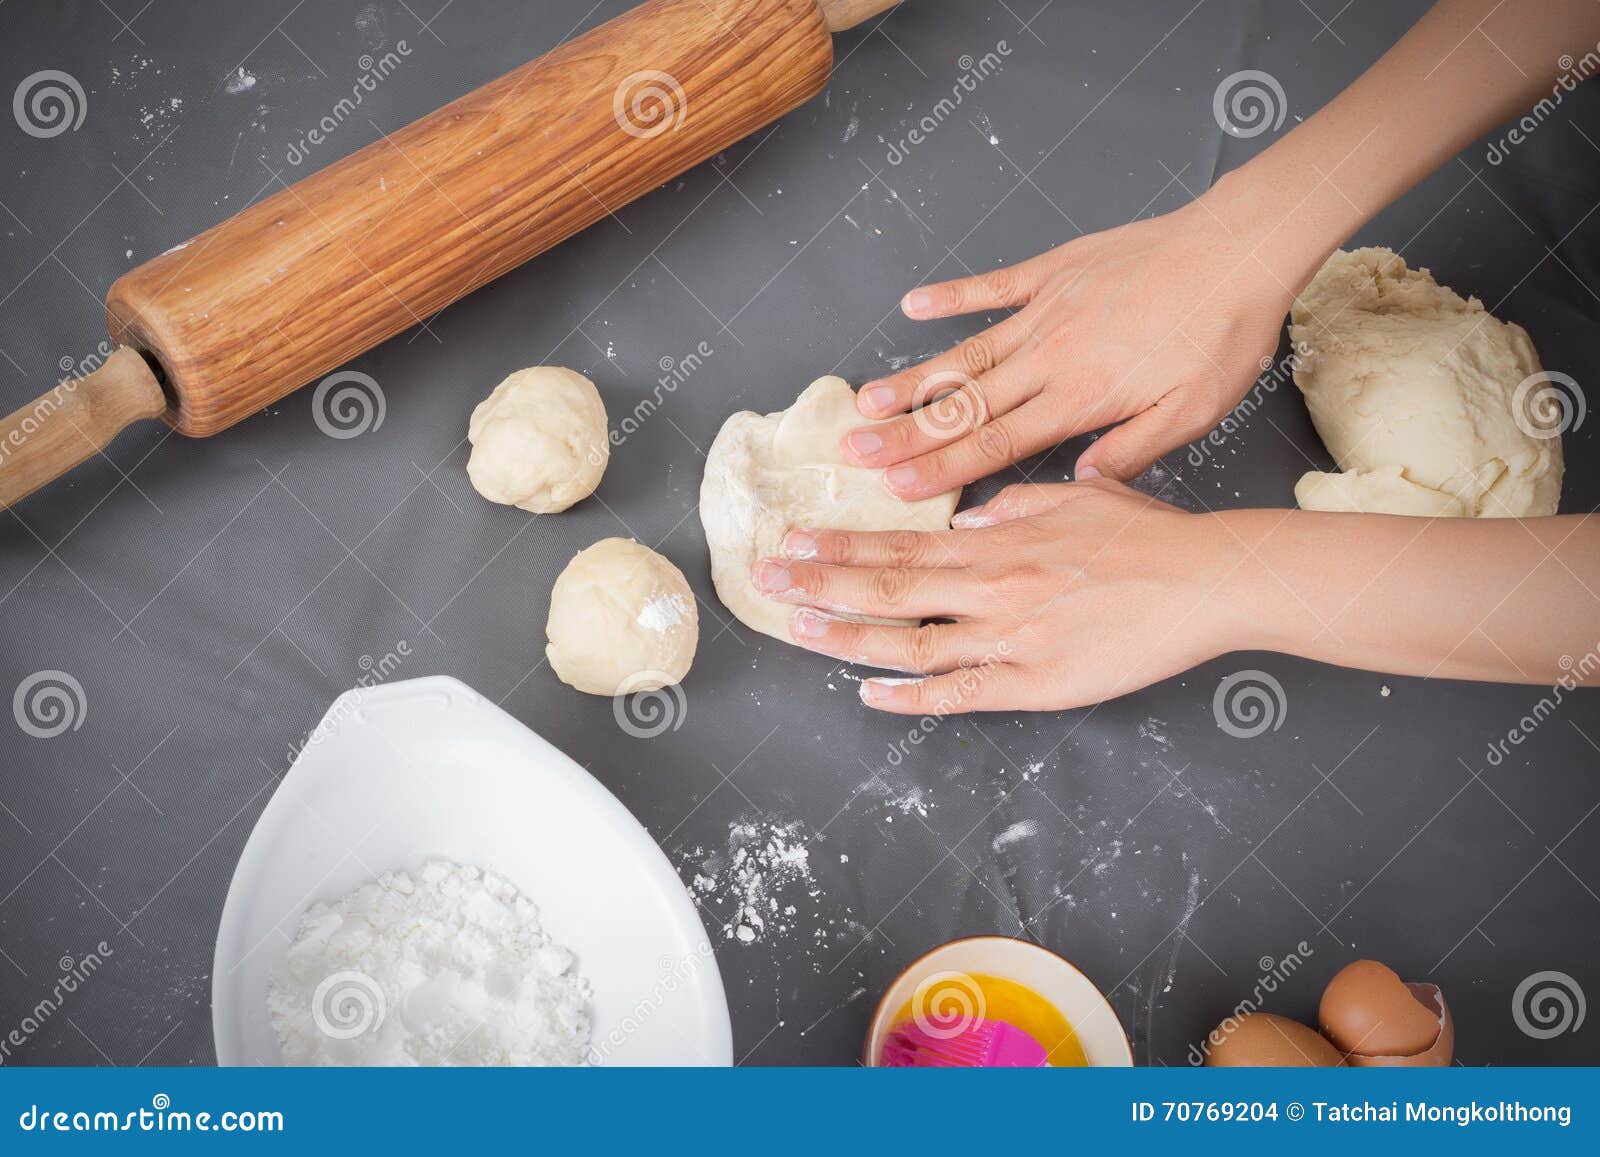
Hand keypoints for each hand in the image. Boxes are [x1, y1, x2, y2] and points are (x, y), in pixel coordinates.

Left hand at [748, 480, 1244, 713]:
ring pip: (910, 644)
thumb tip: (963, 522)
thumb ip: (1011, 508)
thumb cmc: (1146, 535)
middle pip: (888, 589)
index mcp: (999, 542)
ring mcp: (1012, 640)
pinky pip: (961, 694)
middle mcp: (993, 588)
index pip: (900, 543)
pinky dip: (910, 697)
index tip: (792, 541)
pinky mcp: (1038, 685)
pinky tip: (869, 692)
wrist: (1207, 581)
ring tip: (797, 628)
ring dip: (847, 637)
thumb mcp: (1072, 498)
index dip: (840, 545)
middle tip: (766, 580)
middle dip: (819, 584)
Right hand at [841, 195, 1297, 498]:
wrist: (1239, 247)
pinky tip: (915, 306)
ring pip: (966, 352)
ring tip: (864, 398)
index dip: (940, 468)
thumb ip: (1132, 450)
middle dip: (903, 433)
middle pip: (964, 404)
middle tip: (852, 451)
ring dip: (913, 378)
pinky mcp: (1055, 269)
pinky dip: (952, 296)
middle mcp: (1051, 356)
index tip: (896, 486)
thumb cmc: (1223, 333)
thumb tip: (1080, 481)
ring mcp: (1047, 309)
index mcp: (1081, 398)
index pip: (995, 444)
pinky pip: (992, 286)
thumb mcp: (1194, 411)